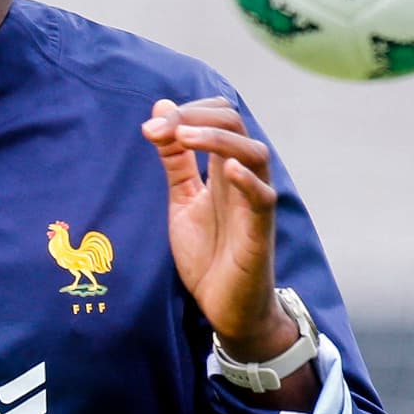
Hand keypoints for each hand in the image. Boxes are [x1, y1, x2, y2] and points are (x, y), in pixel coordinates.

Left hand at [142, 98, 295, 361]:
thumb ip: (174, 158)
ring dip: (218, 138)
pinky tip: (227, 169)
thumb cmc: (209, 252)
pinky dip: (248, 180)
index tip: (150, 128)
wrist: (224, 305)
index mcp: (223, 167)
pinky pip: (263, 197)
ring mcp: (254, 202)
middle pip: (235, 124)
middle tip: (160, 129)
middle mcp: (242, 178)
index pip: (218, 116)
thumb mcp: (182, 198)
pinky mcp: (260, 231)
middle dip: (196, 116)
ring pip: (255, 153)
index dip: (187, 111)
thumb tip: (161, 108)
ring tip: (185, 135)